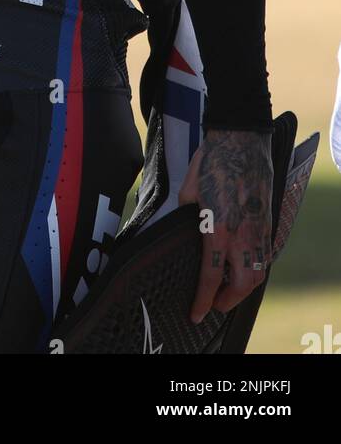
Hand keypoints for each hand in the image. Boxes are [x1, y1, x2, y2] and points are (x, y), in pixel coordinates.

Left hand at [177, 127, 272, 322]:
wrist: (242, 138)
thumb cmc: (211, 160)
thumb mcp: (188, 190)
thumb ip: (188, 214)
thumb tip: (186, 225)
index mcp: (218, 228)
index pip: (211, 277)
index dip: (203, 300)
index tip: (196, 314)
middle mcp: (242, 234)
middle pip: (242, 284)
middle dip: (228, 301)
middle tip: (213, 305)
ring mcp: (258, 228)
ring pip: (259, 272)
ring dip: (243, 287)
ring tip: (228, 289)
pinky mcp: (267, 220)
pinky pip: (264, 254)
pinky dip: (254, 267)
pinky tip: (242, 265)